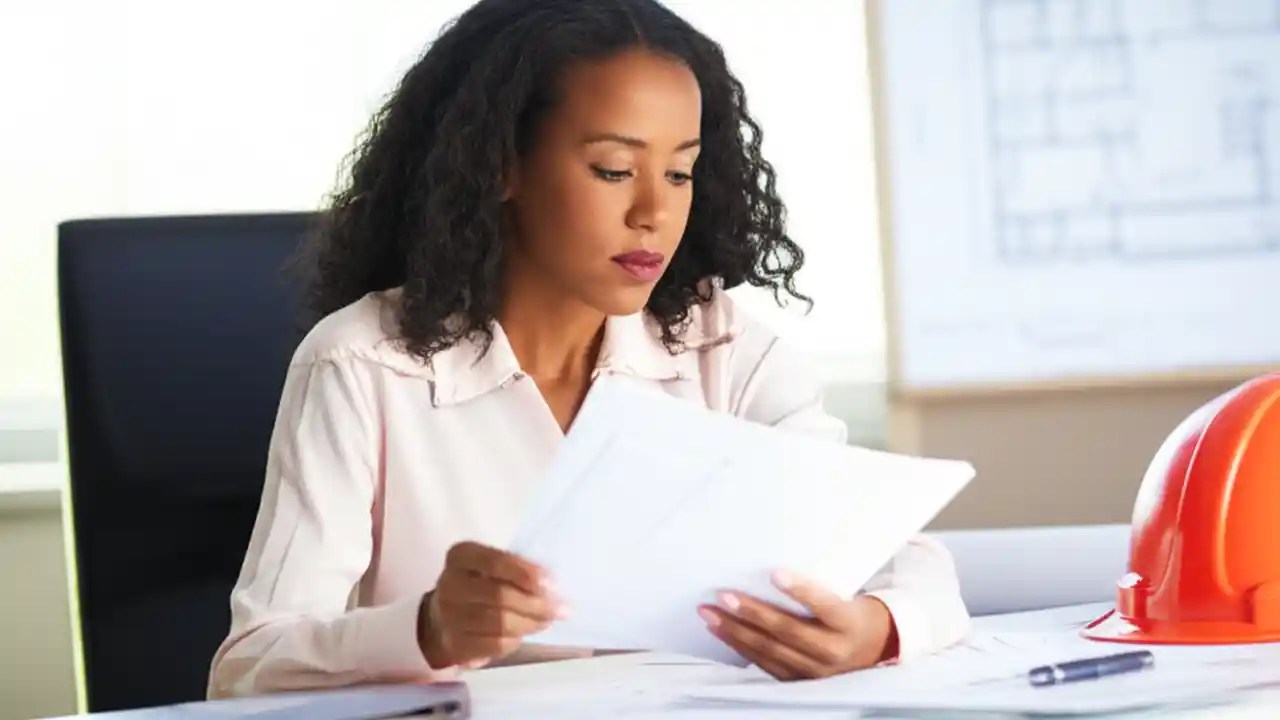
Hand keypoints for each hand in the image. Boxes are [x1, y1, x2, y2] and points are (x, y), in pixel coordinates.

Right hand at [418, 541, 568, 669]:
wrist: (446, 616)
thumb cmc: (482, 583)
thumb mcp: (496, 567)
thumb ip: (519, 570)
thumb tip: (552, 588)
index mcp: (461, 555)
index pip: (495, 562)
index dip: (525, 573)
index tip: (551, 585)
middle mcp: (449, 583)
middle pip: (499, 595)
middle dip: (536, 604)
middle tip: (560, 609)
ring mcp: (448, 616)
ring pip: (499, 623)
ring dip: (530, 623)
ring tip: (545, 621)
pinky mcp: (454, 644)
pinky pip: (494, 645)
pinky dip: (514, 640)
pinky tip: (522, 634)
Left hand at [698, 570, 897, 680]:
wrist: (870, 648)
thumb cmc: (849, 612)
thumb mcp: (844, 595)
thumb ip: (816, 586)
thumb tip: (772, 564)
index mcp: (847, 622)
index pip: (823, 605)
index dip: (800, 590)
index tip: (775, 573)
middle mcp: (832, 650)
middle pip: (787, 630)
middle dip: (751, 612)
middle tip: (723, 595)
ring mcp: (814, 670)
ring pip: (769, 650)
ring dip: (735, 630)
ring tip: (710, 613)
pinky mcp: (798, 679)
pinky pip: (764, 663)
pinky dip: (739, 646)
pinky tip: (721, 631)